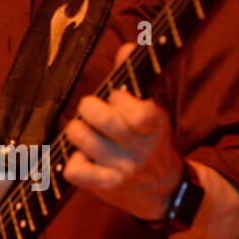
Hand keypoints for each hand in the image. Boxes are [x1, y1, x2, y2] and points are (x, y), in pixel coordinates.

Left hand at [62, 43, 182, 220]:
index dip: (118, 97)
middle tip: (92, 112)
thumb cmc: (151, 141)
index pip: (129, 103)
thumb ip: (135, 77)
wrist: (165, 191)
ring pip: (79, 137)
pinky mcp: (107, 188)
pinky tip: (87, 161)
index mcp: (154, 123)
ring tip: (88, 136)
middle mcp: (140, 147)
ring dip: (78, 132)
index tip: (119, 100)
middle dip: (88, 107)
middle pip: (97, 115)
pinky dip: (75, 162)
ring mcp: (123, 169)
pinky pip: (74, 168)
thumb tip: (126, 46)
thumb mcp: (153, 109)